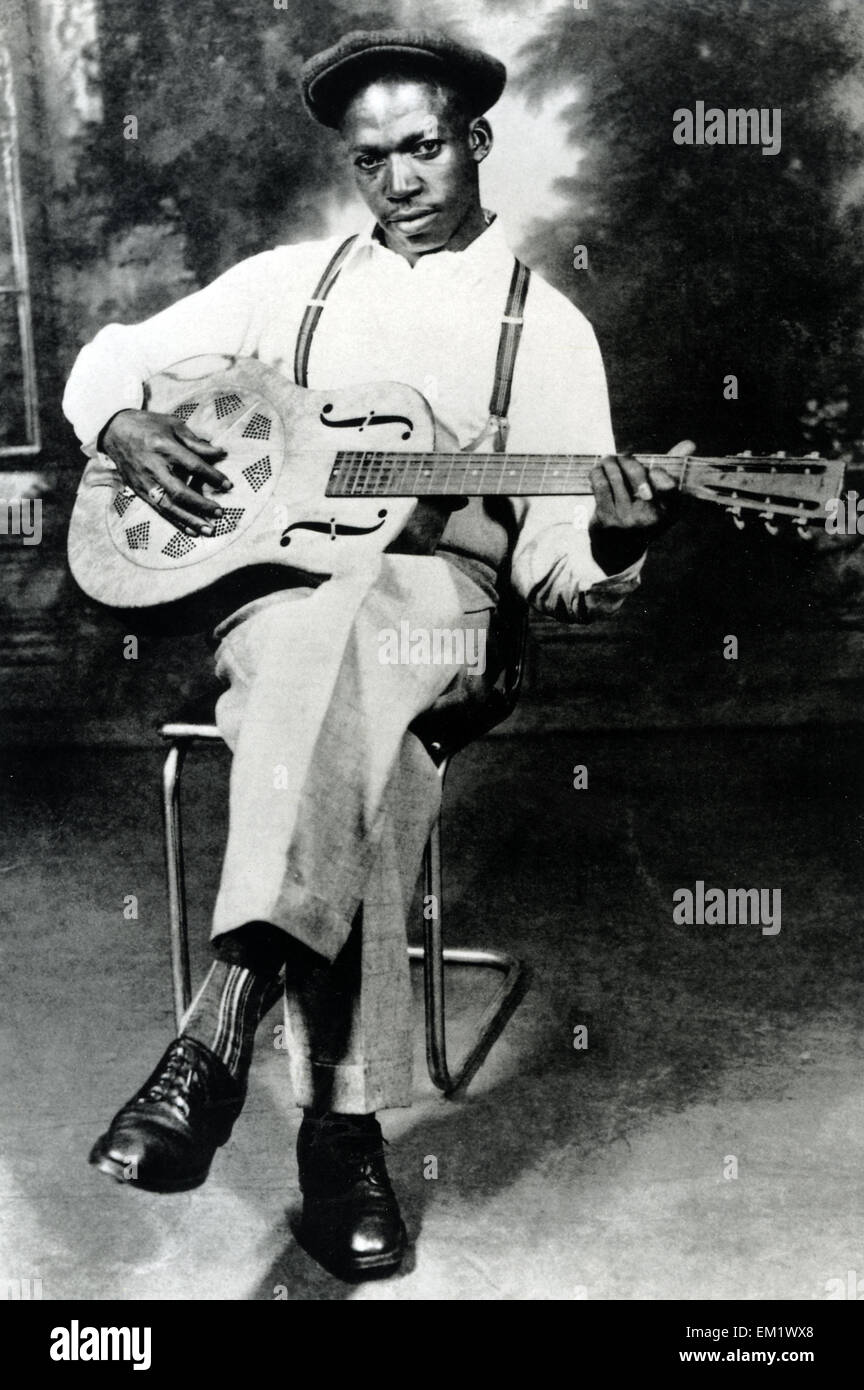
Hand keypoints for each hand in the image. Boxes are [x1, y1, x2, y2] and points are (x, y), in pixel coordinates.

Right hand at [100, 409, 232, 535]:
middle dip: (201, 504)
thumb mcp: (173, 425)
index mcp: (163, 446)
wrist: (114, 431)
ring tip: (209, 530)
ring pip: (168, 506)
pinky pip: (159, 510)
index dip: (211, 476)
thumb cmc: (148, 426)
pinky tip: (191, 531)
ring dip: (190, 520)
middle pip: (179, 491)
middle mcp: (153, 467)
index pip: (192, 465)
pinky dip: (176, 521)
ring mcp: (144, 481)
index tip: (228, 485)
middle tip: (220, 512)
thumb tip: (220, 452)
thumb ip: (195, 442)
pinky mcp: (139, 491)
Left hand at [589, 439, 693, 573]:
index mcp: (670, 512)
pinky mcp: (606, 519)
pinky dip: (598, 472)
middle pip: (638, 474)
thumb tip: (690, 444)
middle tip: (623, 456)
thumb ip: (673, 468)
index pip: (671, 488)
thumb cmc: (643, 514)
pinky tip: (599, 470)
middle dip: (628, 459)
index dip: (661, 475)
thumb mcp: (661, 498)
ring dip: (610, 462)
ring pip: (616, 476)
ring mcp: (627, 519)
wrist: (619, 549)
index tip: (654, 470)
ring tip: (609, 459)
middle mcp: (649, 518)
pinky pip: (600, 485)